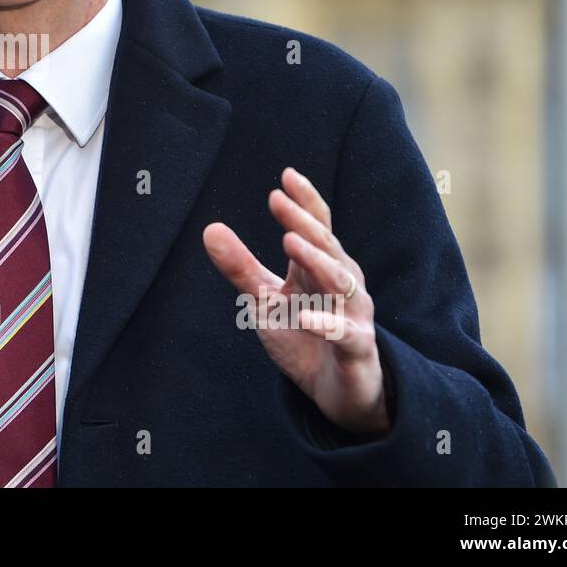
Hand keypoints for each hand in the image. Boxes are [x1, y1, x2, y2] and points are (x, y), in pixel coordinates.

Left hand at [202, 167, 388, 436]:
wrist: (337, 391)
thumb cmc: (304, 336)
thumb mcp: (265, 299)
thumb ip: (240, 266)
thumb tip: (209, 228)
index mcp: (319, 266)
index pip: (317, 226)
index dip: (304, 201)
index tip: (285, 175)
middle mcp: (341, 283)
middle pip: (327, 246)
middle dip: (304, 222)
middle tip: (279, 200)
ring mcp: (352, 315)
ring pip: (340, 282)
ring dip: (317, 261)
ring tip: (290, 241)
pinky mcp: (356, 348)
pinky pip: (343, 334)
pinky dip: (327, 325)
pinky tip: (306, 318)